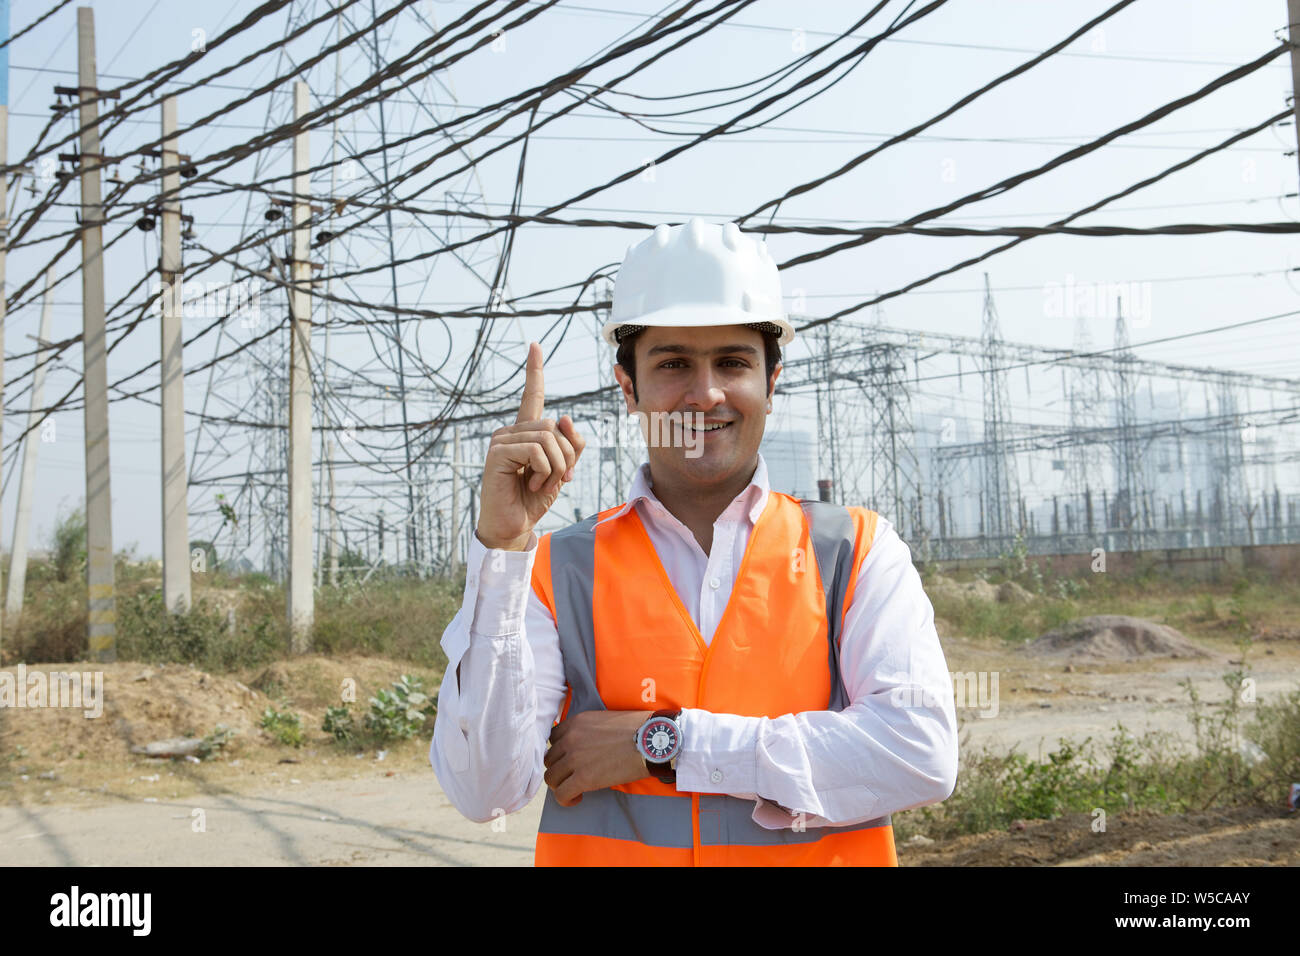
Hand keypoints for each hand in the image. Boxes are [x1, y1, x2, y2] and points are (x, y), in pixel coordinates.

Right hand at [476, 341, 586, 550]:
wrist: (514, 525)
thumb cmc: (533, 498)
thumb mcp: (562, 470)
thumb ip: (569, 445)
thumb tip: (564, 417)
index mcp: (526, 433)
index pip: (533, 397)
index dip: (534, 372)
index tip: (534, 346)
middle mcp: (511, 431)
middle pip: (553, 425)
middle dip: (565, 455)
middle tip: (557, 479)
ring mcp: (501, 440)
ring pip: (547, 437)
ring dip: (556, 466)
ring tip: (542, 484)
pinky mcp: (497, 453)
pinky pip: (535, 450)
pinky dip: (544, 470)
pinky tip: (531, 485)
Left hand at [544, 710, 652, 806]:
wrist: (651, 740)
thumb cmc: (636, 729)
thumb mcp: (604, 720)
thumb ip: (587, 730)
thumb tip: (584, 746)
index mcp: (576, 722)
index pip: (553, 739)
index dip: (560, 752)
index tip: (569, 760)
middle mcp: (570, 739)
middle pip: (549, 759)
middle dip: (559, 770)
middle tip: (573, 776)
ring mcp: (574, 758)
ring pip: (551, 778)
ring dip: (561, 785)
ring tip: (575, 789)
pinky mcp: (583, 778)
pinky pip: (561, 794)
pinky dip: (566, 799)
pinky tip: (578, 798)